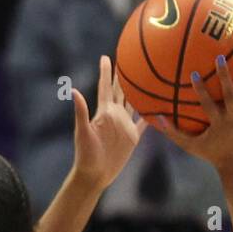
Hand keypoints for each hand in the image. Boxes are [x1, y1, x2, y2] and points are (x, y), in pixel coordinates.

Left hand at [72, 56, 146, 189]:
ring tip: (146, 77)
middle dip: (124, 75)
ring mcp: (124, 126)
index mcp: (104, 112)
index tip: (105, 56)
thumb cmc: (85, 155)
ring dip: (139, 91)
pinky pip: (144, 123)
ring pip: (134, 103)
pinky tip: (159, 106)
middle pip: (121, 91)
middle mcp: (115, 116)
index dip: (105, 72)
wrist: (94, 175)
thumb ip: (81, 112)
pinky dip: (151, 114)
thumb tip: (73, 90)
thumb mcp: (83, 133)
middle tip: (129, 59)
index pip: (105, 87)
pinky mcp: (132, 138)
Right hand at [153, 51, 232, 172]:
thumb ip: (174, 133)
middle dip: (226, 77)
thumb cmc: (210, 153)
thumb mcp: (190, 146)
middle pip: (231, 95)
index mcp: (219, 125)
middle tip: (220, 58)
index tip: (194, 73)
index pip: (209, 105)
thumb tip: (157, 117)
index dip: (201, 90)